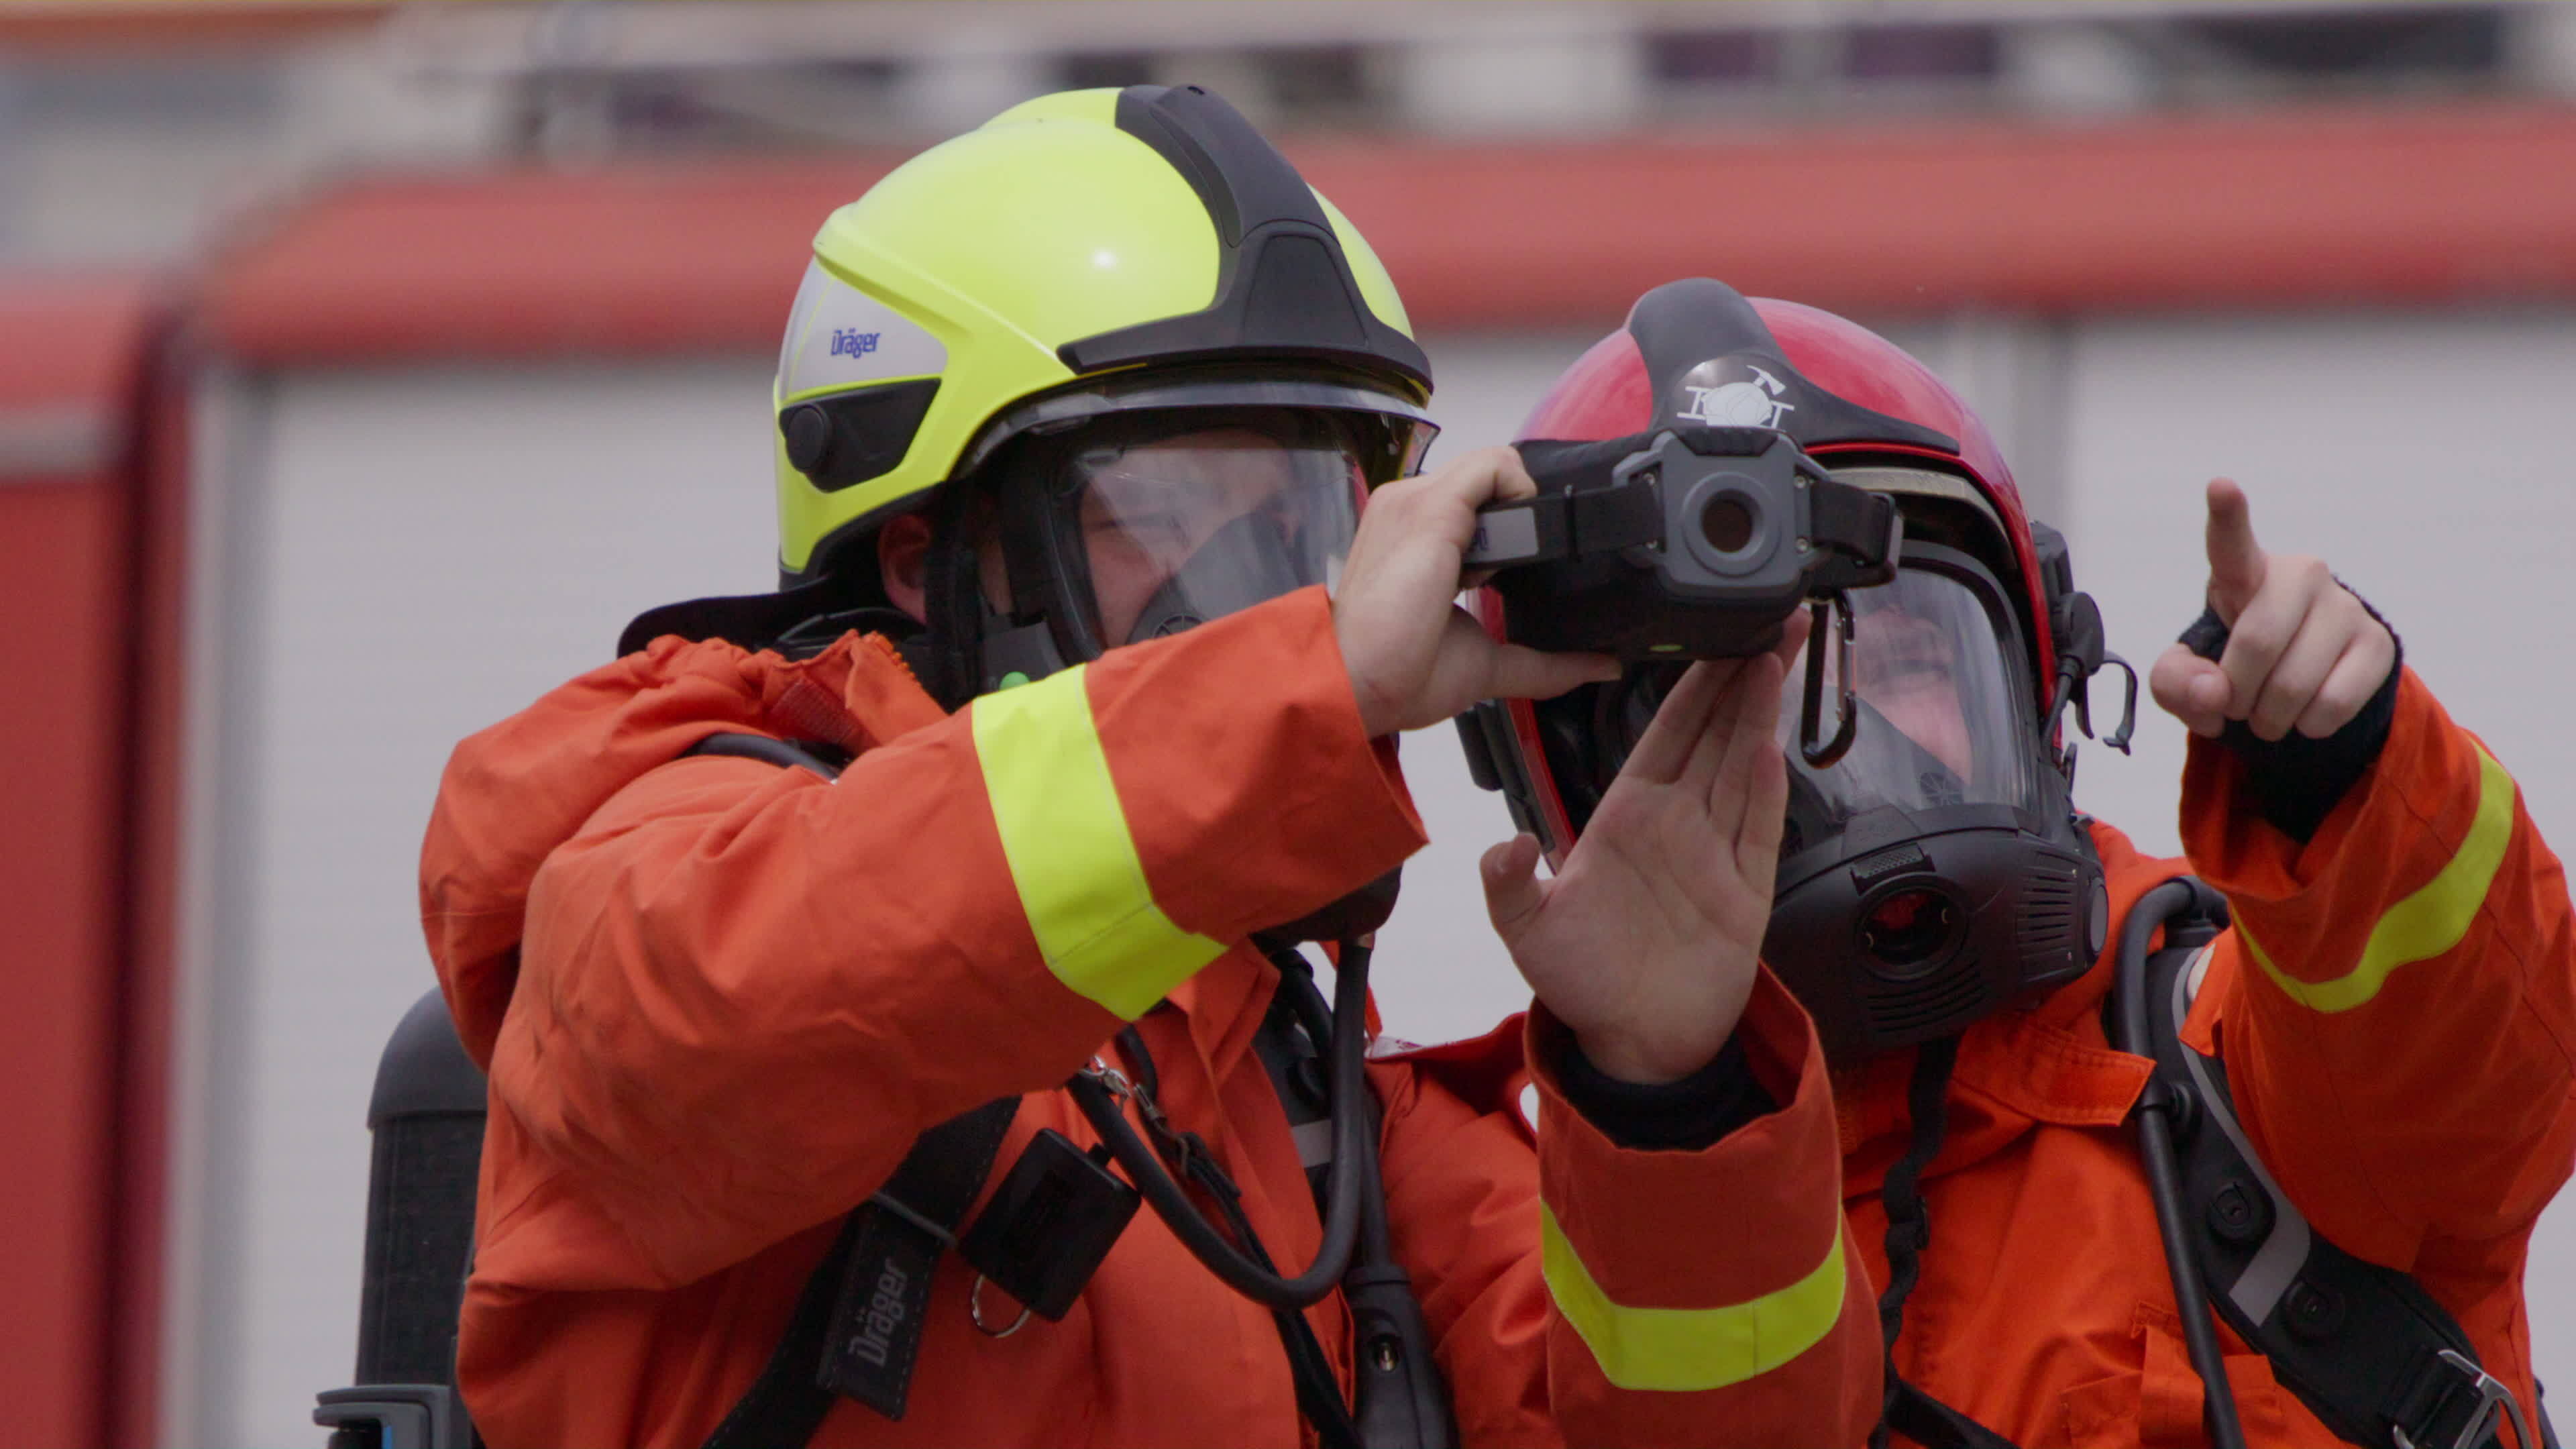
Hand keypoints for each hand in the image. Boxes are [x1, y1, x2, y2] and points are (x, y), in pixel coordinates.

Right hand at [1333, 446, 1619, 737]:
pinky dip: (1520, 490)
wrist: (1356, 684)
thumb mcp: (1487, 663)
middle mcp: (1409, 509)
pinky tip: (1518, 539)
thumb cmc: (1399, 674)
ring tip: (1505, 563)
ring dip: (1517, 505)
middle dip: (1516, 515)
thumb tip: (1605, 666)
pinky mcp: (1430, 506)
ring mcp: (1415, 501)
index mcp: (1412, 538)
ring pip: (1490, 466)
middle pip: (1484, 480)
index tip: (1518, 566)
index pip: (1471, 501)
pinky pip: (1492, 466)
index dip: (1508, 524)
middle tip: (1514, 570)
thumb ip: (1546, 662)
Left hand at [1480, 616, 1804, 1082]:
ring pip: (1743, 767)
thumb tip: (1504, 841)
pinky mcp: (1744, 892)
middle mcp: (1677, 824)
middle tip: (1769, 618)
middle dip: (1741, 674)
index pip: (1665, 732)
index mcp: (1627, 816)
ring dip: (1759, 715)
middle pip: (1717, 732)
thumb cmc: (1582, 980)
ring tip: (1776, 657)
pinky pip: (1758, 831)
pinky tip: (1772, 750)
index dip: (1691, 684)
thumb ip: (1507, 882)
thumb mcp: (1524, 928)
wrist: (1631, 1043)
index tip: (1712, 635)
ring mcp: (1715, 853)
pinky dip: (1765, 792)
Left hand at [2147, 479, 2395, 741]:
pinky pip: (2334, 703)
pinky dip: (2306, 726)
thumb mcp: (2188, 675)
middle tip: (2235, 705)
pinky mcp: (2377, 643)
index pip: (2230, 542)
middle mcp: (2300, 575)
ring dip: (2269, 717)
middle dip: (2237, 693)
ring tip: (2266, 712)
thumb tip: (2213, 694)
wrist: (2301, 681)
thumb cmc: (2234, 663)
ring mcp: (2344, 607)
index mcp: (2243, 572)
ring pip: (2296, 684)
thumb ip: (2176, 683)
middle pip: (2259, 643)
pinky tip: (2303, 714)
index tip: (2220, 485)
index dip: (2227, 514)